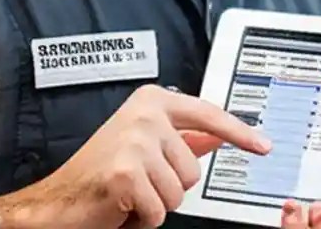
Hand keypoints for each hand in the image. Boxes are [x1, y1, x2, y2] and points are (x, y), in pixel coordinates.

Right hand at [0, 85, 270, 228]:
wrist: (58, 201)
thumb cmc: (98, 172)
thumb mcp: (145, 147)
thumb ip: (184, 139)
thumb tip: (217, 135)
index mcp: (152, 102)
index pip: (208, 116)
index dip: (239, 133)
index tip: (262, 145)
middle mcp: (145, 115)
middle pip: (194, 167)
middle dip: (170, 185)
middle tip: (139, 181)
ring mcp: (135, 142)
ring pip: (180, 191)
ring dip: (157, 203)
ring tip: (130, 192)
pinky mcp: (126, 173)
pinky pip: (159, 210)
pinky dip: (143, 219)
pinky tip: (122, 205)